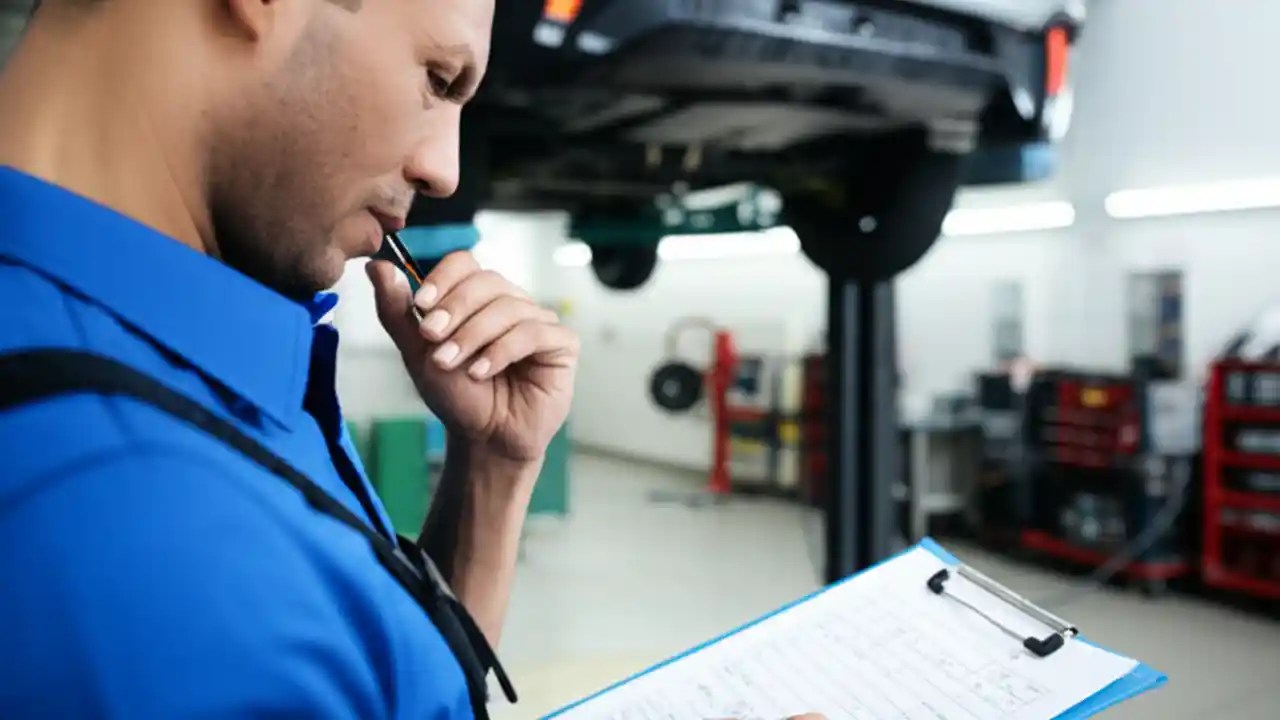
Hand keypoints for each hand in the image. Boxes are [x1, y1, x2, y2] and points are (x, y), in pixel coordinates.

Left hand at [367, 252, 577, 463]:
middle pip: (487, 281)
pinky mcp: (562, 344)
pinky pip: (534, 332)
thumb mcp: (417, 353)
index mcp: (479, 297)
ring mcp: (539, 321)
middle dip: (456, 310)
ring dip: (474, 336)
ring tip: (455, 365)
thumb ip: (397, 311)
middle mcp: (511, 302)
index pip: (465, 263)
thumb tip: (376, 266)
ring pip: (509, 307)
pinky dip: (502, 351)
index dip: (443, 279)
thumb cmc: (457, 396)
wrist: (484, 439)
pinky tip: (482, 372)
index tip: (420, 306)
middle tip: (433, 340)